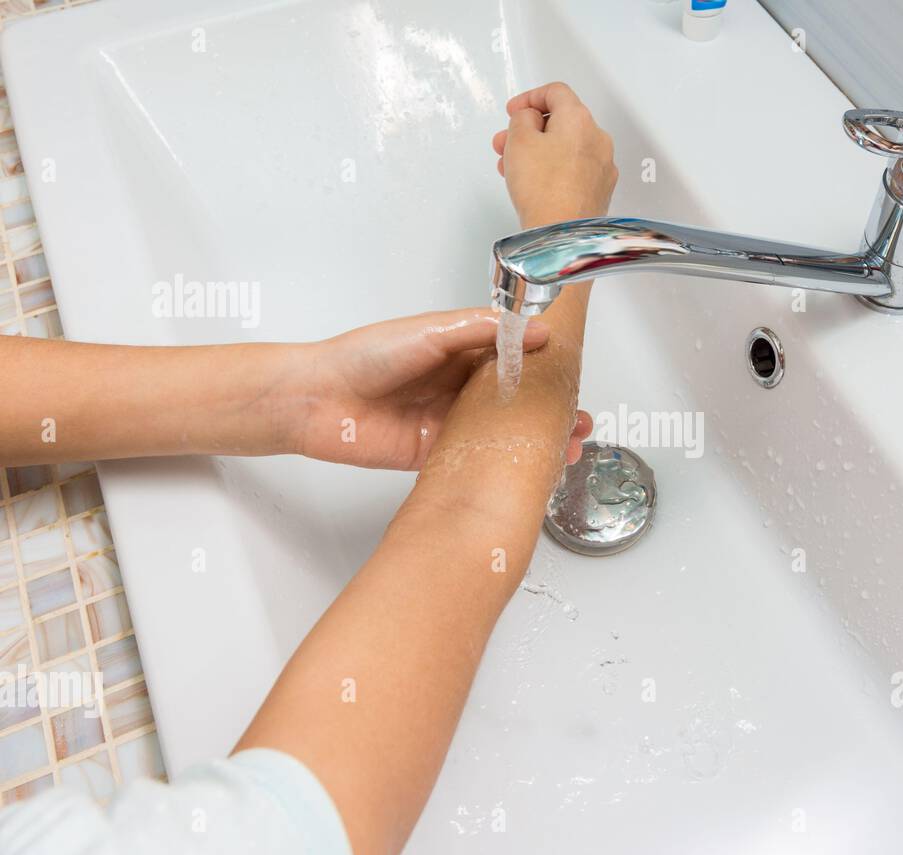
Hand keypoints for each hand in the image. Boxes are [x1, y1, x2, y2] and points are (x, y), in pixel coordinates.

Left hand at [281, 307, 592, 469]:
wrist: (317, 400)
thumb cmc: (363, 356)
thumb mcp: (431, 332)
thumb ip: (484, 331)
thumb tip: (537, 331)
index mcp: (459, 351)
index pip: (513, 358)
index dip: (544, 368)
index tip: (572, 376)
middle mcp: (458, 386)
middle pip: (514, 400)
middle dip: (549, 411)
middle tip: (578, 421)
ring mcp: (449, 422)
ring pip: (502, 433)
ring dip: (535, 440)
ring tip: (568, 447)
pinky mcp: (437, 454)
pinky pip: (478, 460)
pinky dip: (504, 465)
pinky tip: (530, 468)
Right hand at [491, 82, 617, 228]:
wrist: (562, 234)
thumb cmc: (543, 190)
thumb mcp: (519, 140)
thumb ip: (522, 118)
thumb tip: (531, 119)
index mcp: (580, 120)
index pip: (556, 92)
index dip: (529, 97)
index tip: (514, 110)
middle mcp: (598, 140)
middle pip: (561, 123)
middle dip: (529, 130)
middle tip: (506, 141)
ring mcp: (602, 166)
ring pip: (566, 148)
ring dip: (538, 151)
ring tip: (512, 166)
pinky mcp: (599, 190)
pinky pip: (574, 169)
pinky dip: (553, 168)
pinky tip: (534, 183)